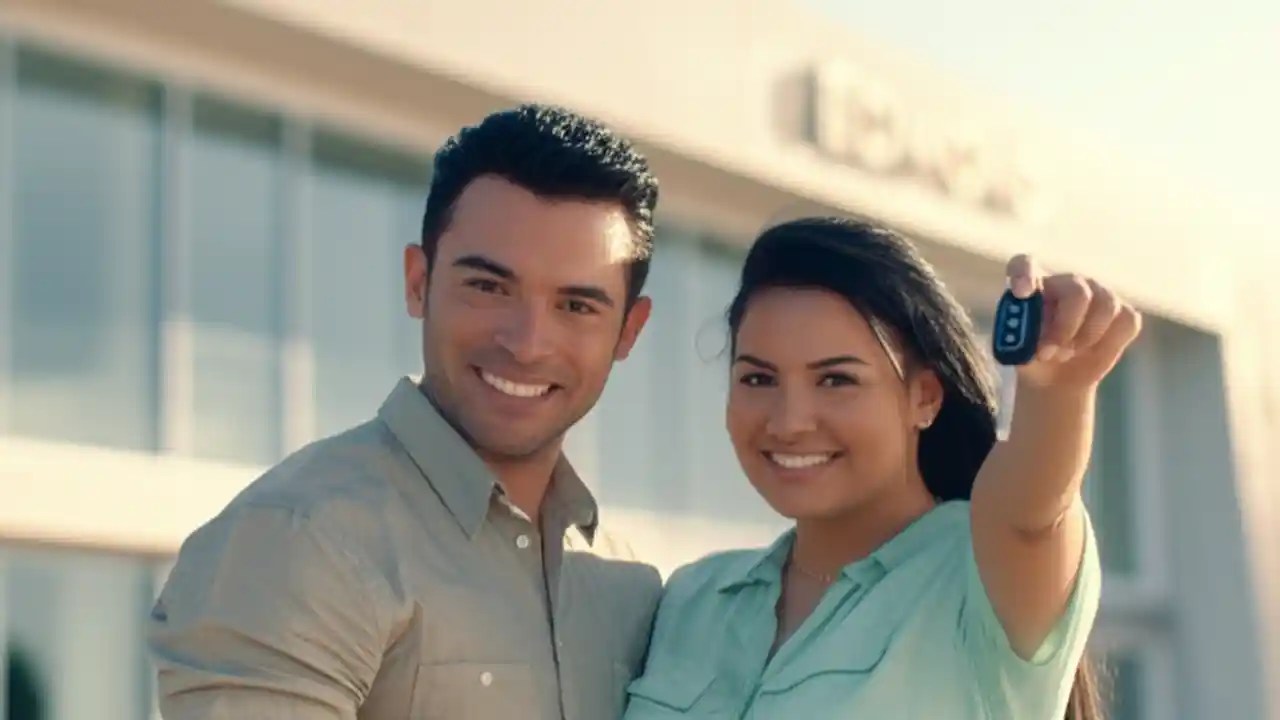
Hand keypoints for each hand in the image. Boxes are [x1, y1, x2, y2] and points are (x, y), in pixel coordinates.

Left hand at [1006, 254, 1142, 390]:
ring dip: (1087, 337)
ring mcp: (1095, 294)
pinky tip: (1090, 351)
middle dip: (1066, 326)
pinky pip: (1128, 320)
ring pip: (1107, 305)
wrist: (1055, 380)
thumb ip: (1016, 344)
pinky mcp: (1121, 313)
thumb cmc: (1031, 360)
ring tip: (1065, 354)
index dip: (1024, 274)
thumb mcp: (1016, 357)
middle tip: (1049, 353)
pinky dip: (1110, 343)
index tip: (1022, 293)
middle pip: (1078, 291)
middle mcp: (1065, 283)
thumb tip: (1030, 341)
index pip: (1023, 264)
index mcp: (1031, 287)